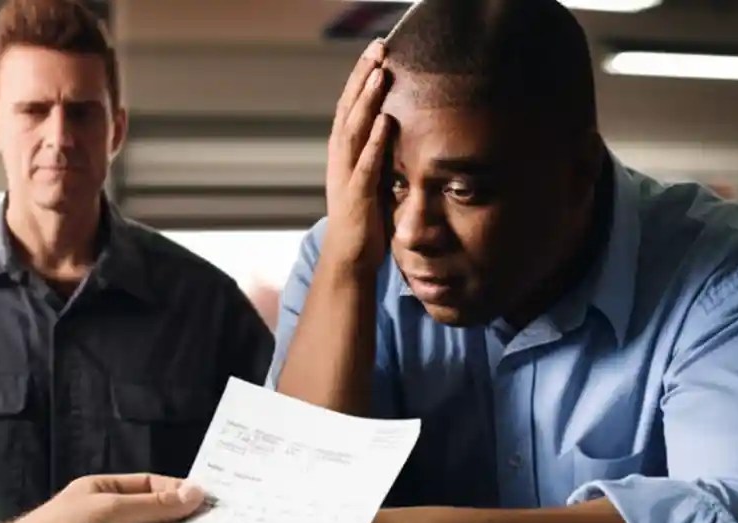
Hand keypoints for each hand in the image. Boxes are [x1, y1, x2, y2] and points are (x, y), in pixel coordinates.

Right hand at [325, 38, 392, 273]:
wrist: (349, 260)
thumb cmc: (364, 221)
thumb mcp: (373, 180)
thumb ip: (379, 156)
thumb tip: (397, 132)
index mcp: (343, 154)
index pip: (350, 108)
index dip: (360, 79)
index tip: (375, 53)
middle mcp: (340, 160)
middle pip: (349, 110)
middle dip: (362, 78)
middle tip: (377, 49)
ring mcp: (346, 177)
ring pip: (354, 131)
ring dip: (367, 101)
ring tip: (381, 74)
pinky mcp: (357, 196)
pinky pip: (366, 164)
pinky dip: (375, 141)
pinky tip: (386, 121)